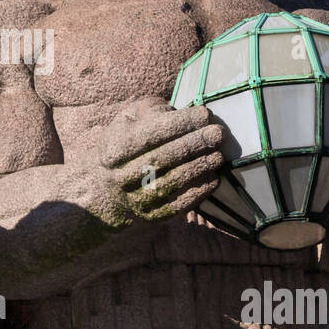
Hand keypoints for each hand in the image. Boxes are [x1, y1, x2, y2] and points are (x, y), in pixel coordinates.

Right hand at [96, 96, 224, 222]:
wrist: (110, 191)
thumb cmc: (127, 145)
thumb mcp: (128, 121)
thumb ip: (151, 111)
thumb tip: (185, 114)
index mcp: (113, 150)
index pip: (149, 134)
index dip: (179, 124)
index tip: (204, 114)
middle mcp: (121, 177)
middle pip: (162, 159)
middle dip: (193, 144)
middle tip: (218, 133)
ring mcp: (135, 199)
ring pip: (171, 183)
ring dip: (198, 168)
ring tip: (219, 155)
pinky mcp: (152, 217)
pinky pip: (178, 206)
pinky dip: (198, 192)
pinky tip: (214, 178)